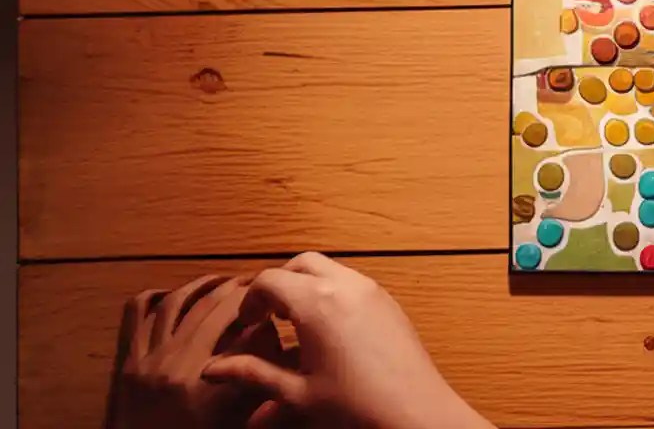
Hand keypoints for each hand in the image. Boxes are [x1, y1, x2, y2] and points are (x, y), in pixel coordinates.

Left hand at [111, 275, 265, 428]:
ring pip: (175, 302)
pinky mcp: (125, 360)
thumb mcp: (230, 419)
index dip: (260, 309)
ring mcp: (144, 357)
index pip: (241, 328)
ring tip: (220, 281)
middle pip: (210, 307)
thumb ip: (252, 383)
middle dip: (236, 289)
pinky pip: (136, 314)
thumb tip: (269, 343)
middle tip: (253, 283)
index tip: (272, 304)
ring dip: (201, 285)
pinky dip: (154, 297)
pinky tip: (171, 295)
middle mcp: (173, 361)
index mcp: (202, 380)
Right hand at [202, 252, 494, 428]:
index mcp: (317, 303)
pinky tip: (328, 331)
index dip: (251, 301)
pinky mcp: (389, 302)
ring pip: (329, 269)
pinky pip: (352, 282)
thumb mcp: (297, 392)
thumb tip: (211, 370)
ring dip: (307, 286)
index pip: (269, 280)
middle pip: (300, 264)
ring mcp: (372, 290)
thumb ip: (252, 374)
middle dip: (279, 284)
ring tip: (296, 324)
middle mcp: (345, 286)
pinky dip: (332, 293)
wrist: (417, 413)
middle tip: (268, 317)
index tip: (246, 325)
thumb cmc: (358, 407)